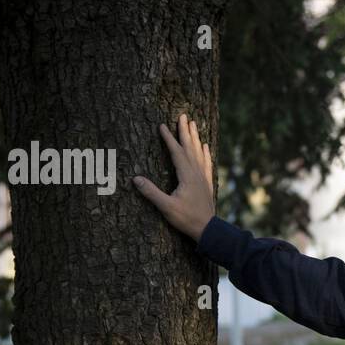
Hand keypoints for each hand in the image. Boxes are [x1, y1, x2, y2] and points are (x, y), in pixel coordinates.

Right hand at [133, 112, 215, 241]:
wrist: (208, 229)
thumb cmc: (187, 219)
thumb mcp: (167, 208)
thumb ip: (151, 193)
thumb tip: (135, 179)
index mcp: (186, 176)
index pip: (176, 152)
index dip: (169, 139)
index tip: (162, 125)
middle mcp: (196, 173)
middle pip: (190, 148)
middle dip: (185, 131)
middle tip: (183, 115)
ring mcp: (203, 178)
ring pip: (199, 153)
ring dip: (195, 138)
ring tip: (193, 124)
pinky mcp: (207, 184)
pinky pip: (206, 163)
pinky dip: (205, 153)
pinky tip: (206, 146)